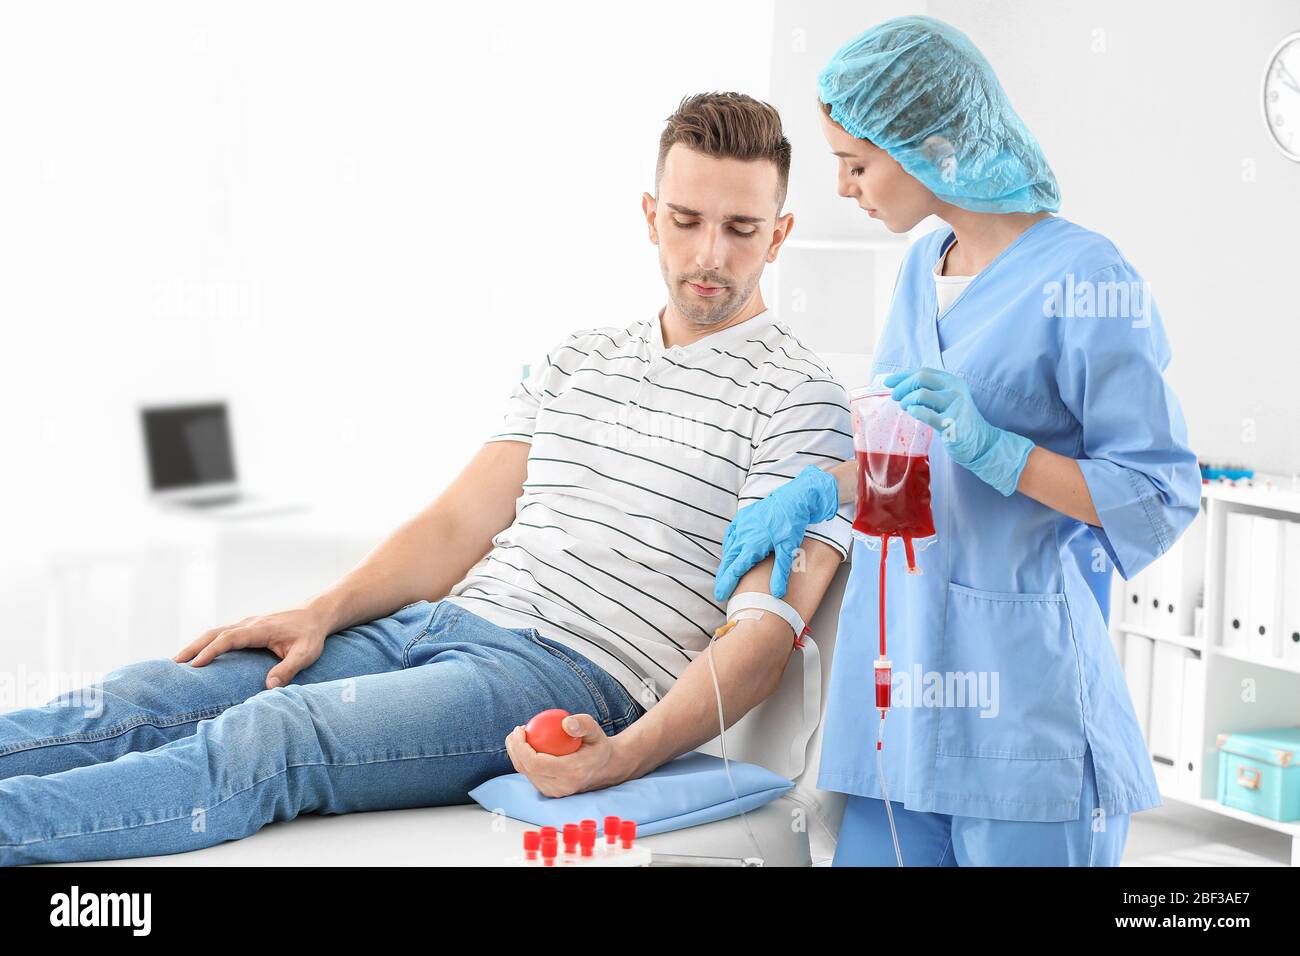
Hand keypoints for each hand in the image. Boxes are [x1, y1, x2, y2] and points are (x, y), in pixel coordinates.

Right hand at [173, 606, 329, 689]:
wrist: (315, 615)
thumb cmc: (310, 635)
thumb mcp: (306, 654)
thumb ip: (288, 669)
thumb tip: (269, 687)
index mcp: (260, 629)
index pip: (230, 638)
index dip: (212, 651)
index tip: (195, 664)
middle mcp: (249, 624)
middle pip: (215, 633)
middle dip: (194, 647)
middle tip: (174, 663)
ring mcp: (247, 624)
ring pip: (216, 632)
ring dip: (196, 644)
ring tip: (178, 661)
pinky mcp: (247, 628)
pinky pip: (222, 634)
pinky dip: (206, 643)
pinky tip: (198, 655)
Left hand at [504, 714, 625, 797]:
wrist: (606, 767)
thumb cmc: (598, 745)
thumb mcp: (596, 730)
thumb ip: (583, 724)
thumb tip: (565, 722)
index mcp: (572, 772)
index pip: (536, 763)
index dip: (521, 747)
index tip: (520, 729)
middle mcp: (562, 786)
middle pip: (528, 769)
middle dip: (515, 749)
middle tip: (516, 730)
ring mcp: (556, 791)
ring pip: (527, 774)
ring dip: (517, 754)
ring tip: (519, 736)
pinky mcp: (551, 792)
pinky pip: (532, 775)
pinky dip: (524, 760)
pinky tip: (525, 745)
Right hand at [714, 464, 839, 600]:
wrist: (793, 498)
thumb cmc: (791, 524)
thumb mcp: (788, 550)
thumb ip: (780, 573)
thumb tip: (778, 594)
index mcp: (752, 545)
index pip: (735, 569)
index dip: (727, 584)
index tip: (720, 596)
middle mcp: (743, 535)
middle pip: (729, 560)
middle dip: (723, 577)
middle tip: (718, 591)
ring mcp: (741, 525)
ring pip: (729, 547)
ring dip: (726, 562)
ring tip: (724, 574)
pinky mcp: (743, 517)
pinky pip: (731, 534)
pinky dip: (729, 544)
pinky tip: (729, 550)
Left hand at [884, 367, 1033, 495]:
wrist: (980, 442)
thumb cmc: (956, 420)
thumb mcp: (946, 399)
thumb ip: (928, 390)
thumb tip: (898, 385)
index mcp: (952, 381)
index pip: (923, 371)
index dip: (902, 375)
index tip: (888, 382)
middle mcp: (955, 390)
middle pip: (921, 378)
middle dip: (902, 386)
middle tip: (895, 397)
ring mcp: (955, 405)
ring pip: (921, 394)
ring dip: (907, 400)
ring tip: (906, 408)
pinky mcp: (952, 423)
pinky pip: (927, 414)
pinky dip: (916, 411)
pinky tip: (913, 413)